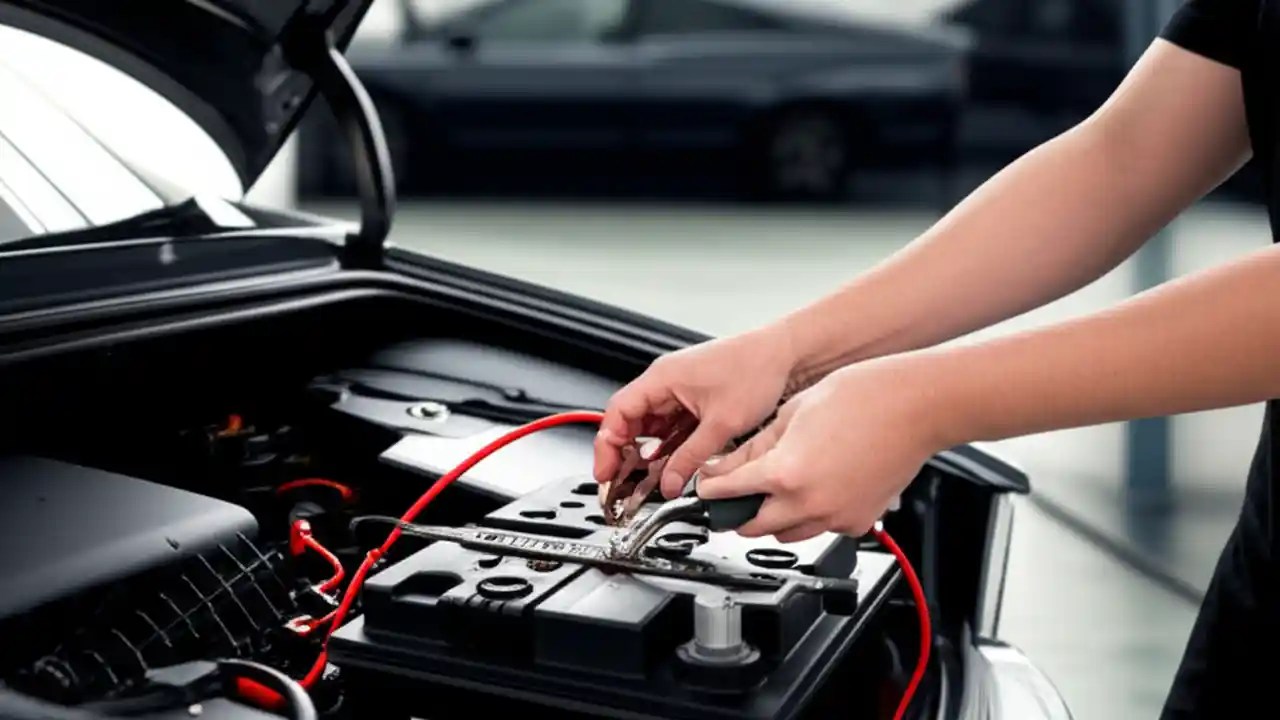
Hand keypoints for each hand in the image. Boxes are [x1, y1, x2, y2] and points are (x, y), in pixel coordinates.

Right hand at [593, 325, 796, 497]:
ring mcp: (679, 388)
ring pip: (651, 425)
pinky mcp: (694, 396)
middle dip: (624, 453)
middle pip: (630, 420)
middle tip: (620, 483)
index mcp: (662, 378)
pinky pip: (670, 424)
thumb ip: (691, 458)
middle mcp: (665, 381)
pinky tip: (671, 465)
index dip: (607, 446)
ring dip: (648, 452)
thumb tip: (670, 483)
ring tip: (646, 481)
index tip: (605, 471)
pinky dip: (668, 445)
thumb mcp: (721, 425)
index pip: (617, 413)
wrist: (785, 354)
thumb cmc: (755, 369)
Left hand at [696, 356, 946, 541]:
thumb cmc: (863, 398)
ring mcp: (835, 517)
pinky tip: (813, 491)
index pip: (729, 492)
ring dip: (773, 519)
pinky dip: (810, 517)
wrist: (915, 405)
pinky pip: (822, 529)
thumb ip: (756, 447)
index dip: (711, 490)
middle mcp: (808, 503)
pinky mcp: (858, 522)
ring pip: (787, 534)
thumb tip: (728, 465)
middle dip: (738, 512)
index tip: (706, 488)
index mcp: (784, 472)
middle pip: (753, 526)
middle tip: (733, 497)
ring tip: (774, 491)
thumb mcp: (792, 413)